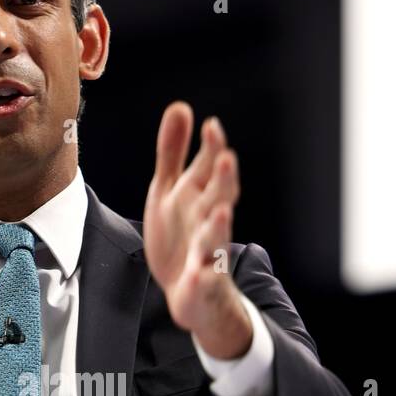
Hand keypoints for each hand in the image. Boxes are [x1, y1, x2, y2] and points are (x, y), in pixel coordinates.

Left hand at [142, 102, 251, 358]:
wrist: (187, 289)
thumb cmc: (180, 235)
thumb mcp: (170, 190)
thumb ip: (173, 152)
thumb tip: (181, 106)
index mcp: (200, 196)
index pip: (211, 168)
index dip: (212, 148)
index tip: (211, 126)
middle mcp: (208, 221)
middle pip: (220, 198)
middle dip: (224, 180)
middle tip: (226, 158)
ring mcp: (207, 252)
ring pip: (216, 238)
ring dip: (219, 225)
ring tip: (220, 212)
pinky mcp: (200, 281)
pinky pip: (202, 280)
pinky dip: (201, 277)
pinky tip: (195, 273)